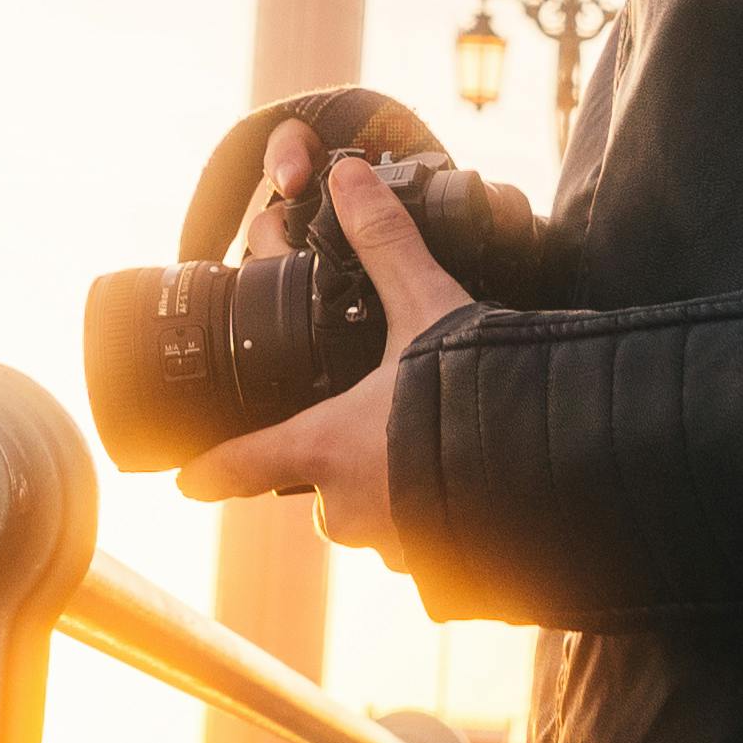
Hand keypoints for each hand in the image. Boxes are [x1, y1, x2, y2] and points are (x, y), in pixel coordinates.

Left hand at [174, 129, 471, 555]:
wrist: (557, 469)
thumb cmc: (476, 393)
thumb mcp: (426, 307)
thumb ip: (384, 243)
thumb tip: (349, 175)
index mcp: (326, 446)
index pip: (244, 464)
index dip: (210, 471)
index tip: (185, 481)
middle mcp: (350, 506)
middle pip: (318, 487)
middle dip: (336, 460)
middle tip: (370, 424)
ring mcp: (397, 543)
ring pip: (370, 516)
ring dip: (387, 487)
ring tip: (425, 447)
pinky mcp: (446, 567)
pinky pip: (422, 540)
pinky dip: (434, 512)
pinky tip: (465, 480)